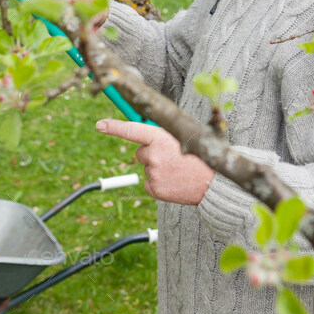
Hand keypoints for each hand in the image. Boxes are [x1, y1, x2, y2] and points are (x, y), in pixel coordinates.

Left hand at [96, 119, 214, 204]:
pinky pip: (148, 184)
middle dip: (151, 154)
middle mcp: (154, 154)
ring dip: (158, 169)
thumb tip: (148, 130)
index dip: (114, 127)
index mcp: (161, 137)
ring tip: (178, 170)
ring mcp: (153, 173)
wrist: (214, 183)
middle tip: (172, 158)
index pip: (132, 130)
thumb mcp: (186, 135)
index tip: (100, 124)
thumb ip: (165, 132)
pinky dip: (158, 184)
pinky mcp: (155, 189)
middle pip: (140, 153)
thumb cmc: (201, 155)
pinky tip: (173, 182)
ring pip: (146, 169)